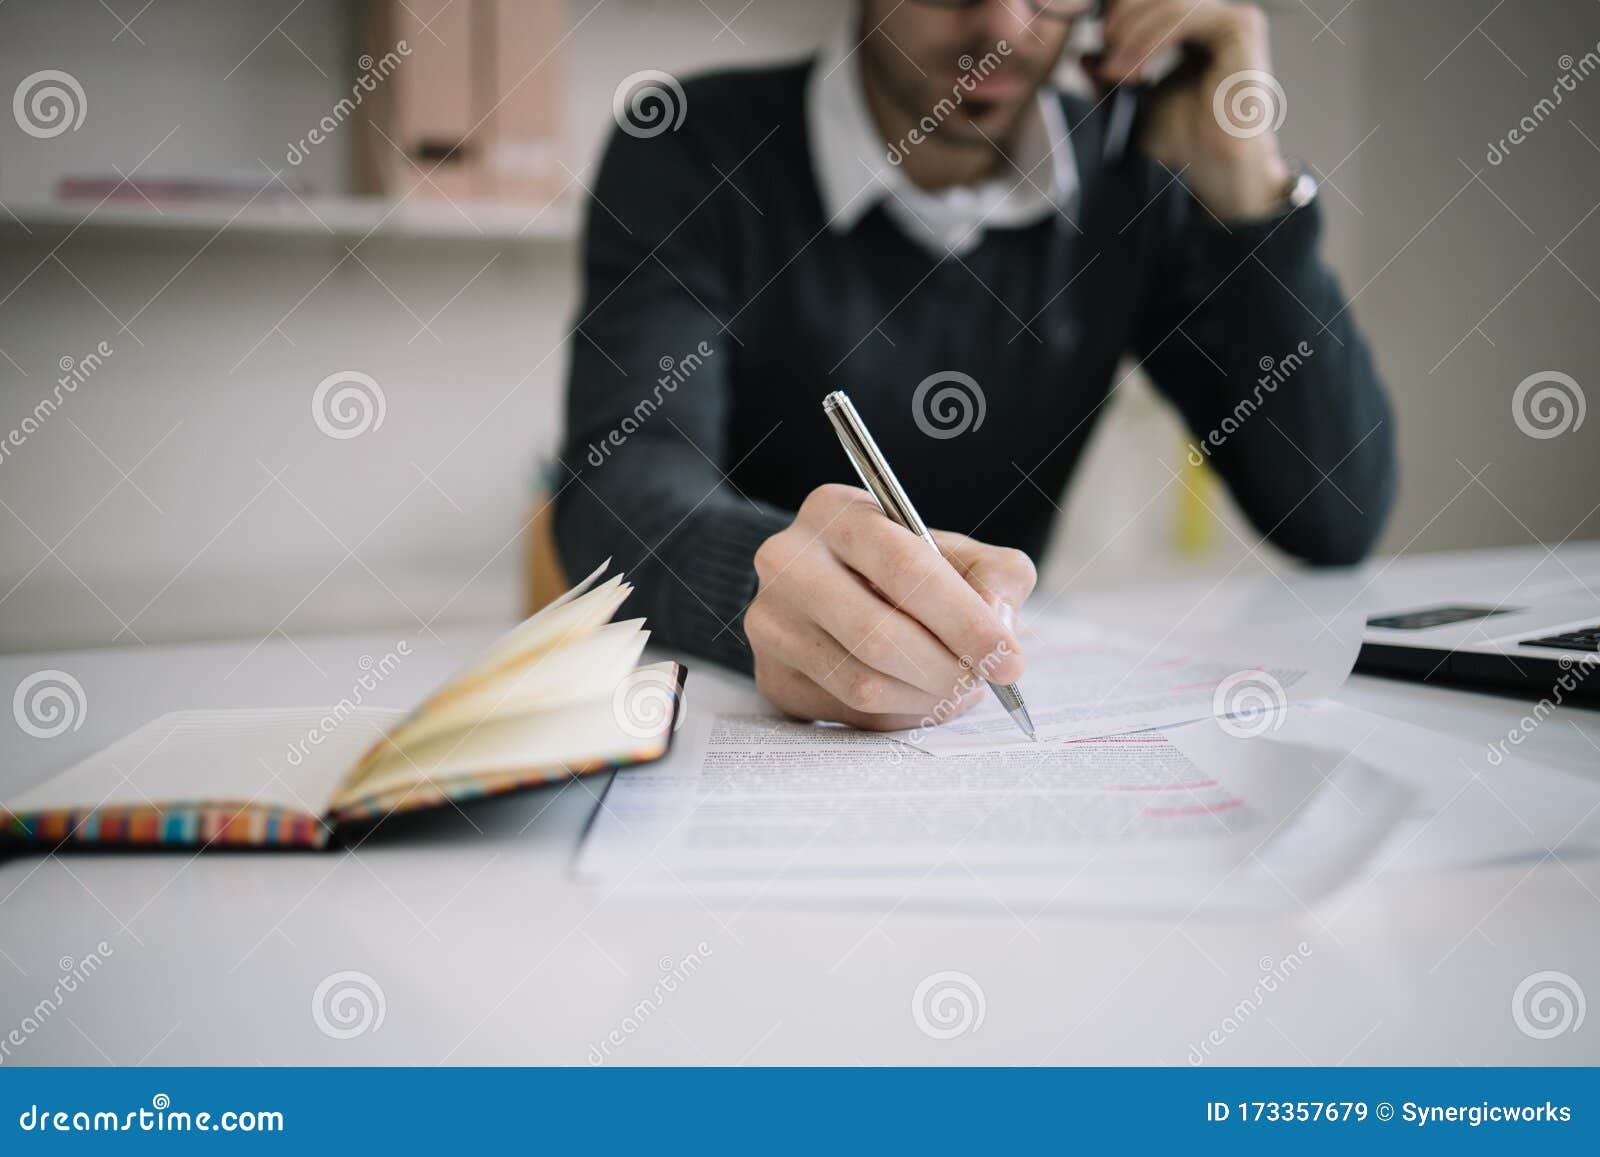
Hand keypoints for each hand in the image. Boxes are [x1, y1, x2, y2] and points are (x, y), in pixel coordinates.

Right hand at [745, 484, 1035, 730]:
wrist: (830, 591)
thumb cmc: (904, 570)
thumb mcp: (957, 552)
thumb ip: (997, 575)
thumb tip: (997, 629)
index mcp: (837, 512)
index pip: (906, 569)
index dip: (964, 620)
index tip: (1008, 658)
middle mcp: (787, 561)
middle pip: (879, 635)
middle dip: (948, 670)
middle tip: (985, 683)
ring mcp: (771, 622)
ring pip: (862, 683)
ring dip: (926, 698)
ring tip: (957, 689)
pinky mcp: (771, 675)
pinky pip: (848, 713)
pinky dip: (898, 715)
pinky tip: (917, 696)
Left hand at [1095, 0, 1292, 220]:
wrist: (1215, 167)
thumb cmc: (1185, 141)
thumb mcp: (1134, 103)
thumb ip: (1112, 76)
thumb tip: (1085, 54)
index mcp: (1191, 32)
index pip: (1149, 4)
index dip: (1120, 14)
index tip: (1096, 41)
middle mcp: (1211, 20)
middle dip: (1122, 19)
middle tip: (1102, 51)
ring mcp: (1228, 20)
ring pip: (1167, 3)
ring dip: (1131, 35)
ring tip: (1114, 70)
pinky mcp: (1240, 26)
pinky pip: (1185, 16)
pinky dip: (1152, 40)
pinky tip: (1134, 69)